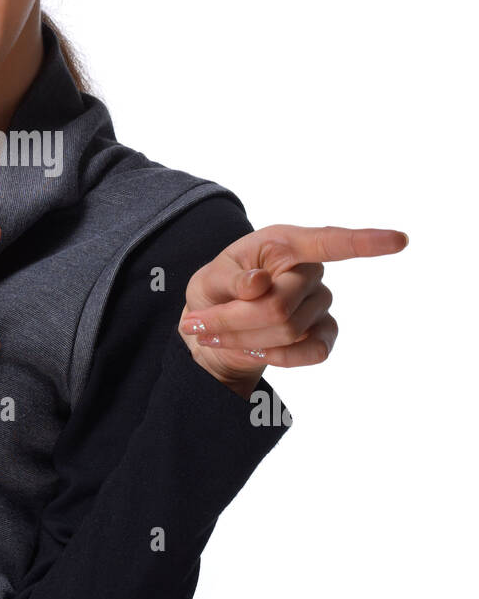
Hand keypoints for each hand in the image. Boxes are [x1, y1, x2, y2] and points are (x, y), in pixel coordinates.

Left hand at [176, 224, 408, 396]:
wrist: (213, 333)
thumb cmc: (213, 294)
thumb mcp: (206, 281)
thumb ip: (227, 280)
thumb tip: (258, 282)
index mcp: (284, 244)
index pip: (329, 242)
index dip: (365, 242)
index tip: (400, 240)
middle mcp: (309, 270)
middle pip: (280, 305)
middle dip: (234, 321)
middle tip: (199, 326)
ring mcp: (321, 303)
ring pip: (287, 331)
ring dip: (244, 339)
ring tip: (215, 334)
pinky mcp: (324, 334)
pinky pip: (309, 352)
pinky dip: (274, 357)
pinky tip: (252, 350)